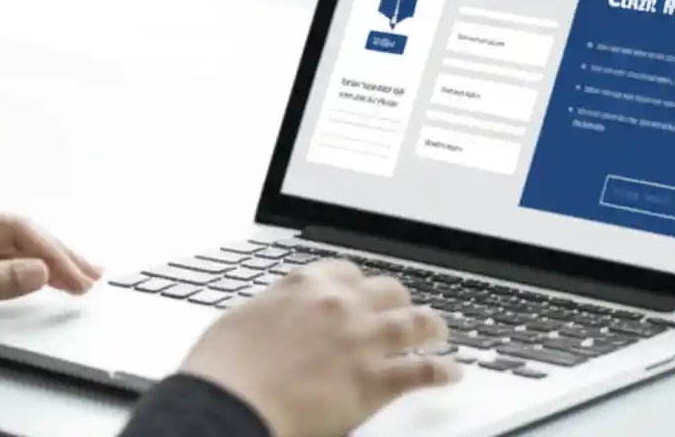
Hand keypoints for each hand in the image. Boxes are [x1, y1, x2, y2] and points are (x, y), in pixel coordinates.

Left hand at [0, 208, 101, 336]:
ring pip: (3, 244)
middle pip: (13, 232)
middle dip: (55, 252)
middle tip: (91, 276)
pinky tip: (35, 275)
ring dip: (42, 258)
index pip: (13, 228)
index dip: (51, 251)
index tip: (77, 278)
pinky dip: (18, 266)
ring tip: (77, 274)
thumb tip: (37, 270)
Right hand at [180, 260, 461, 436]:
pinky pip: (422, 371)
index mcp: (306, 286)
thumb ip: (272, 312)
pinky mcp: (374, 380)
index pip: (346, 272)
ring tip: (439, 333)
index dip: (359, 284)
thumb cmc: (224, 368)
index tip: (362, 292)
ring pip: (414, 322)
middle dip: (398, 301)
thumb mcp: (242, 319)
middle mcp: (340, 305)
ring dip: (431, 327)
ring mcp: (362, 341)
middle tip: (403, 311)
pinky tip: (450, 372)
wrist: (228, 402)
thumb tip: (275, 318)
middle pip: (387, 291)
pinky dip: (441, 371)